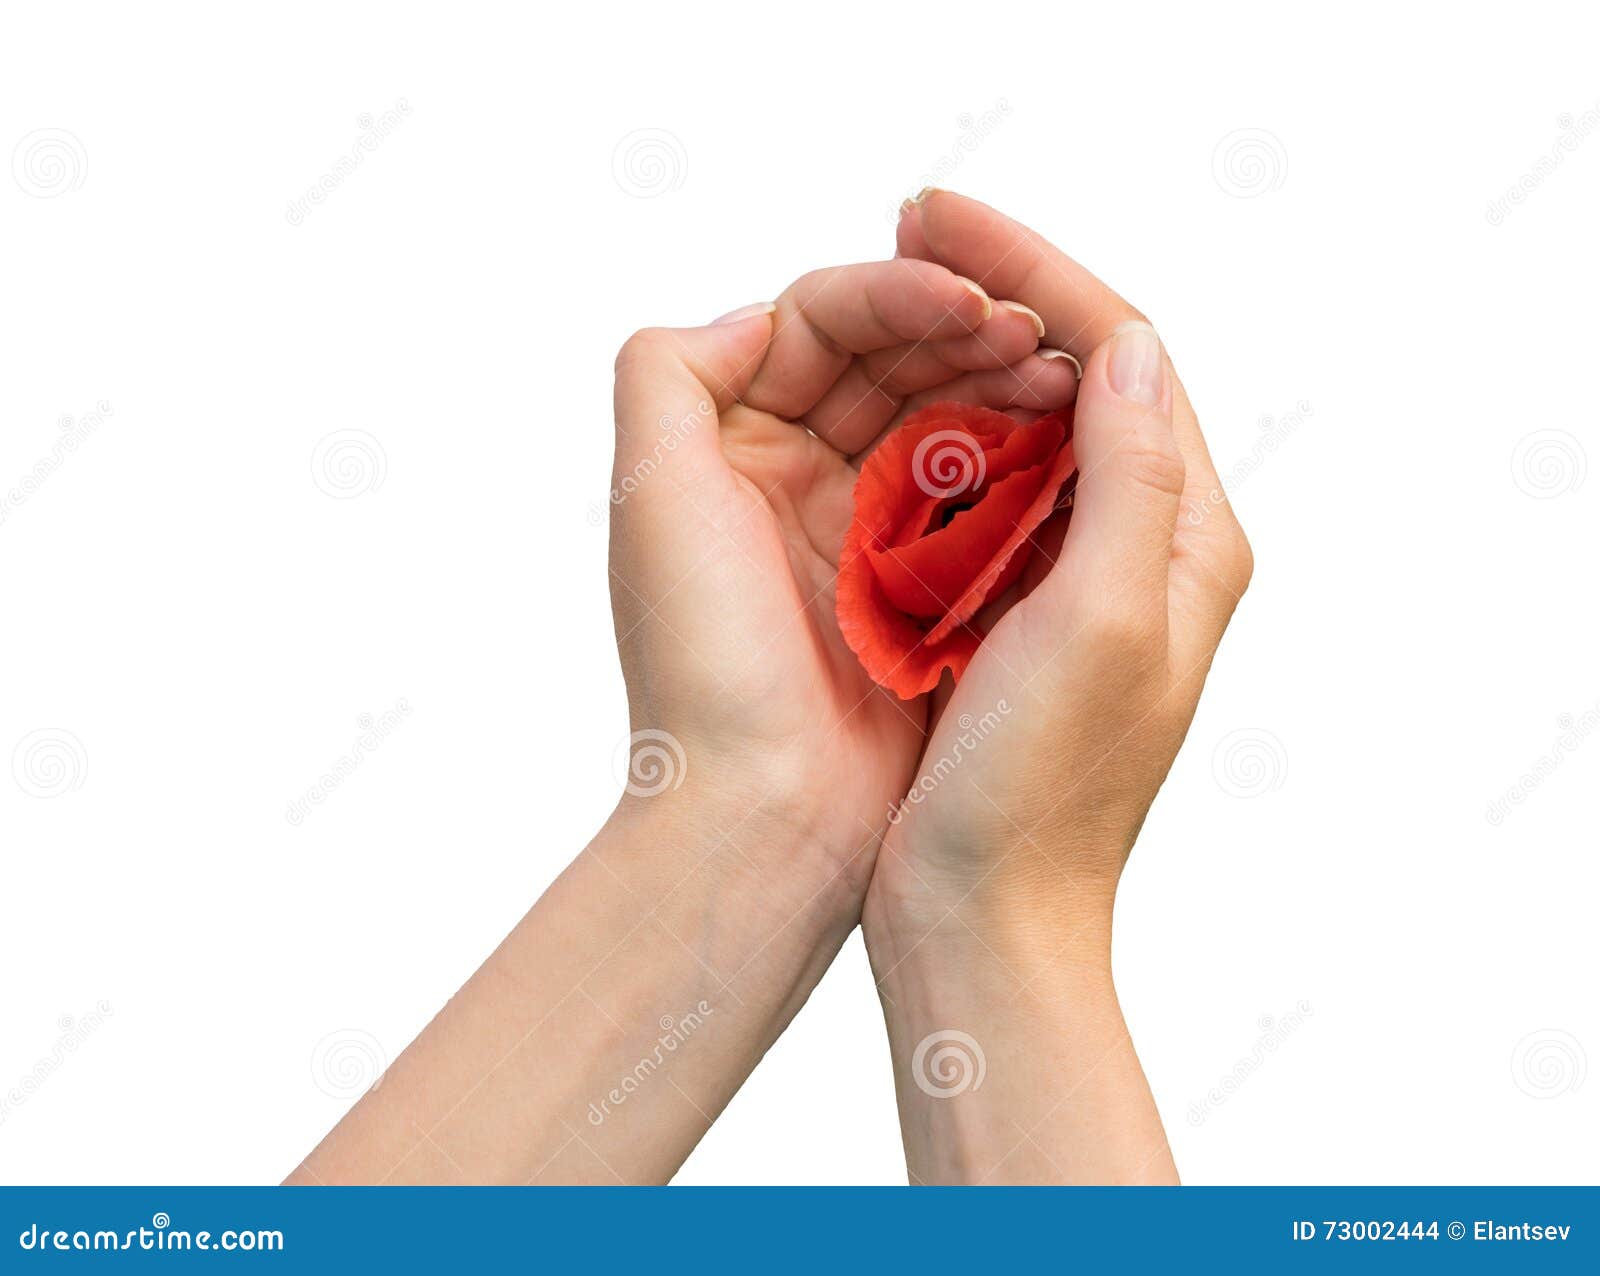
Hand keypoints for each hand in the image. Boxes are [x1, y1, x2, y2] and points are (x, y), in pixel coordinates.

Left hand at [608, 259, 1077, 898]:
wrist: (764, 815)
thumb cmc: (703, 663)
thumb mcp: (653, 494)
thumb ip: (669, 371)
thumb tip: (758, 317)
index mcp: (731, 446)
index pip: (820, 325)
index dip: (898, 295)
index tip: (975, 301)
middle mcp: (792, 478)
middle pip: (889, 361)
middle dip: (963, 329)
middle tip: (1032, 333)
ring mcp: (860, 532)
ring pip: (940, 418)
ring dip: (998, 382)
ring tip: (1060, 371)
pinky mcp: (919, 589)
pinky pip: (976, 494)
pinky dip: (1016, 456)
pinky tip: (1064, 433)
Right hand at [861, 190, 1252, 1183]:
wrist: (984, 917)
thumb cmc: (1036, 793)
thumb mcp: (1104, 623)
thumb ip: (1132, 476)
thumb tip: (1124, 342)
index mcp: (1186, 537)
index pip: (1127, 355)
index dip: (1037, 270)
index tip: (940, 217)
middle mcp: (1143, 544)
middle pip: (1083, 373)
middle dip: (1000, 290)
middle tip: (911, 225)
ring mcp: (1076, 575)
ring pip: (1027, 422)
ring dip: (961, 350)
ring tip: (888, 289)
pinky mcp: (1012, 611)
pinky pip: (982, 487)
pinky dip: (935, 428)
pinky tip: (879, 403)